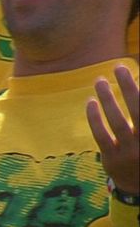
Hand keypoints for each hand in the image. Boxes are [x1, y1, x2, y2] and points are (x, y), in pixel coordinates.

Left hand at [88, 66, 138, 193]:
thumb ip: (139, 116)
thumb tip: (135, 89)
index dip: (138, 91)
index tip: (133, 70)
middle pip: (139, 111)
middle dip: (129, 88)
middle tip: (119, 67)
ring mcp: (130, 153)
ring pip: (117, 121)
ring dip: (108, 99)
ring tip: (100, 80)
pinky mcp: (112, 159)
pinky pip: (101, 135)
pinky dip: (94, 118)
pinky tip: (90, 102)